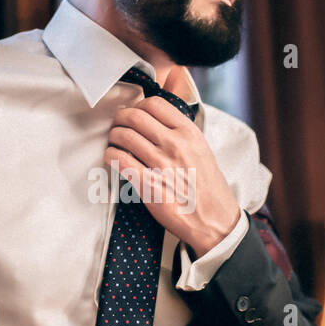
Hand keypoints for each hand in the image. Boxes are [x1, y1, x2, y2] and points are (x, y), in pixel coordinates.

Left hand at [104, 95, 241, 256]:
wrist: (214, 221)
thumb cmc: (207, 187)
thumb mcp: (202, 150)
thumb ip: (180, 133)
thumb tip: (154, 119)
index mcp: (189, 133)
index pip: (154, 104)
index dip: (138, 106)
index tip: (134, 112)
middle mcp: (175, 145)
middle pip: (135, 116)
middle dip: (120, 118)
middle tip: (118, 124)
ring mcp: (161, 165)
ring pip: (123, 136)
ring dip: (113, 136)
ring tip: (114, 141)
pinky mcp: (148, 185)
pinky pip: (119, 160)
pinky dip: (110, 155)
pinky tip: (112, 157)